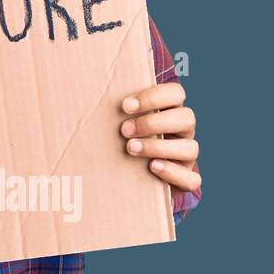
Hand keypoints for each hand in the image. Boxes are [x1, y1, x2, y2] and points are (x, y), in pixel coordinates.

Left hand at [119, 82, 200, 201]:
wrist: (127, 177)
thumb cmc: (117, 140)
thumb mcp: (115, 123)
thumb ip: (110, 111)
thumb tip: (81, 97)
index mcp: (169, 111)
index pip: (176, 93)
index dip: (154, 96)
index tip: (125, 105)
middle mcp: (182, 132)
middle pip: (187, 117)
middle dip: (153, 123)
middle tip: (124, 130)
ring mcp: (186, 157)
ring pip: (191, 148)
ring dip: (159, 147)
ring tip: (130, 148)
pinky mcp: (185, 180)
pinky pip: (192, 179)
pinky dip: (173, 172)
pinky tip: (152, 167)